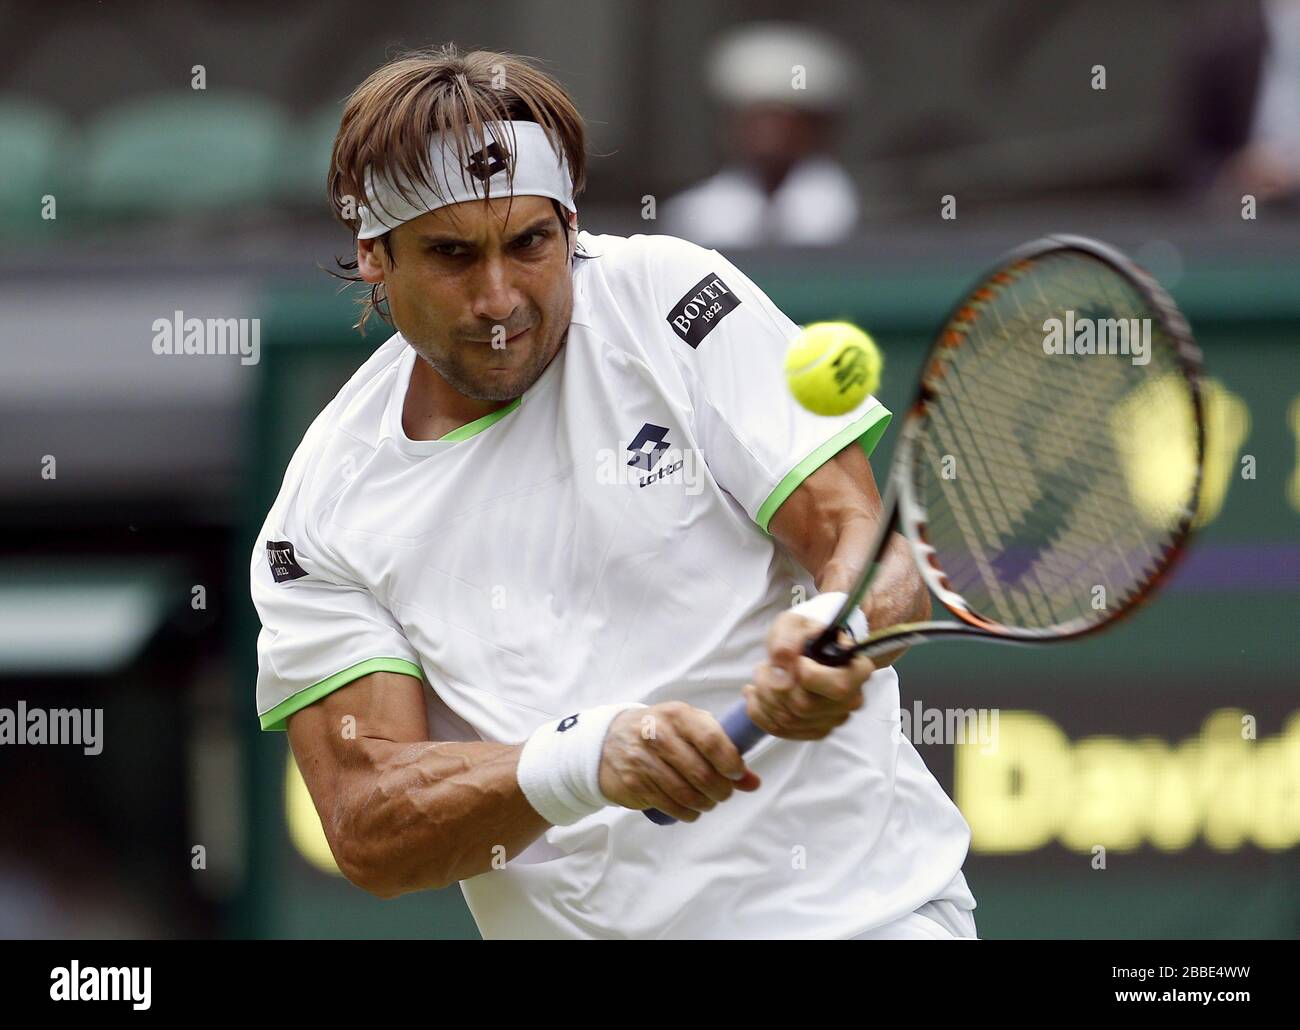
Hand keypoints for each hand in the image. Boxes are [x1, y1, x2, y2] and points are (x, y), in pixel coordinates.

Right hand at [598, 702, 760, 822]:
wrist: (607, 742)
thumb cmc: (660, 734)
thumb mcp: (689, 730)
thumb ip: (723, 751)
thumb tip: (752, 782)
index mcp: (678, 715)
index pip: (711, 739)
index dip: (730, 762)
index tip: (737, 773)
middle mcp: (658, 734)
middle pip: (701, 773)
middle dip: (721, 790)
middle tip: (723, 792)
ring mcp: (643, 759)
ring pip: (687, 794)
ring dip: (705, 803)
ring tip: (707, 800)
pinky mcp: (634, 783)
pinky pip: (671, 806)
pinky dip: (688, 813)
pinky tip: (690, 808)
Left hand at [744, 609, 876, 740]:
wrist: (802, 649)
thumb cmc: (803, 635)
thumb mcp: (793, 624)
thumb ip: (788, 637)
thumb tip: (785, 658)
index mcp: (857, 670)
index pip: (837, 686)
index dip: (807, 674)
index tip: (796, 659)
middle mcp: (851, 700)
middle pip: (805, 706)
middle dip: (774, 685)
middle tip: (765, 666)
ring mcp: (833, 719)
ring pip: (790, 720)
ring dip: (764, 696)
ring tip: (760, 675)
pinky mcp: (815, 730)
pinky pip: (782, 730)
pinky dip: (759, 712)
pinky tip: (753, 694)